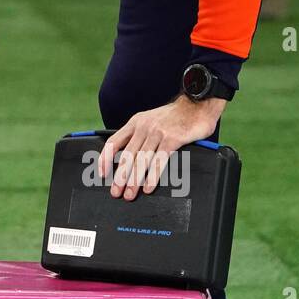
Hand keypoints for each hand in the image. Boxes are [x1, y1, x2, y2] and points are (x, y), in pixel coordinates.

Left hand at [96, 95, 224, 199]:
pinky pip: (159, 161)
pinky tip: (148, 187)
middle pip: (127, 156)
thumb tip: (129, 158)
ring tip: (130, 194)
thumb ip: (140, 135)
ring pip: (141, 161)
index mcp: (135, 123)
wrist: (196, 104)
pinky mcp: (172, 139)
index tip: (102, 173)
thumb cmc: (174, 117)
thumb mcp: (150, 120)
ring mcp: (157, 133)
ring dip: (134, 180)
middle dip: (120, 177)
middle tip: (116, 192)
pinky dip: (152, 176)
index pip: (113, 142)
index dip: (105, 159)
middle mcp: (143, 127)